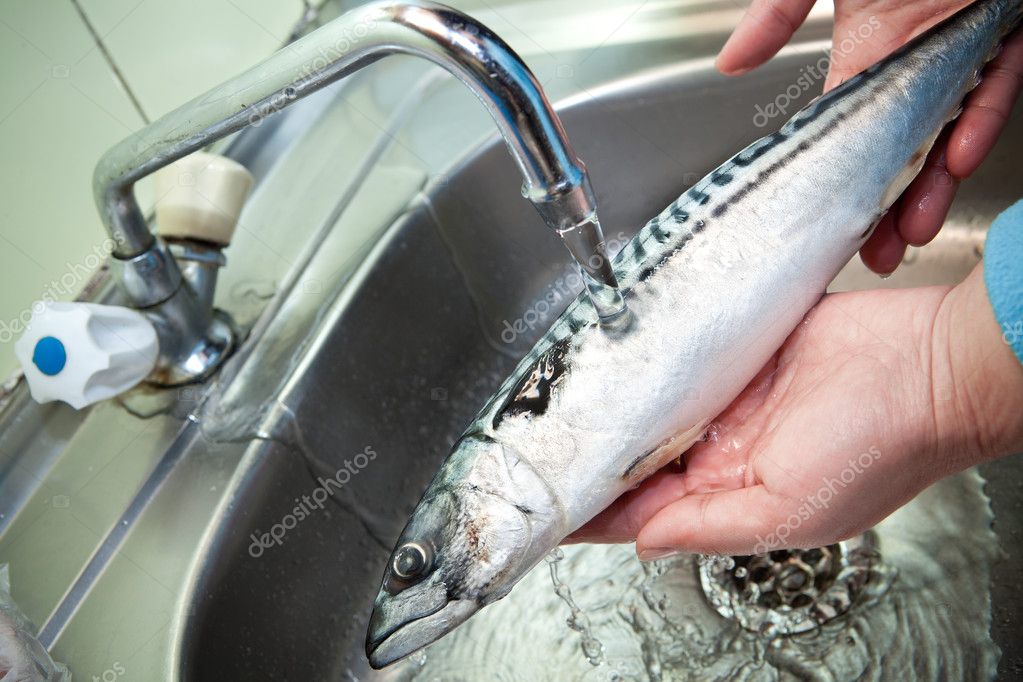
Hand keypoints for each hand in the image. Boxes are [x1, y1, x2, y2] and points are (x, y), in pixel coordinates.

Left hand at [568, 265, 1022, 555]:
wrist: (931, 366)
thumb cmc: (881, 446)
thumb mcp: (791, 510)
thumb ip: (709, 526)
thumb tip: (642, 545)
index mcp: (731, 493)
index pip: (640, 509)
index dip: (591, 510)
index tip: (541, 507)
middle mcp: (721, 448)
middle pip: (637, 456)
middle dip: (591, 455)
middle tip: (533, 446)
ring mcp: (726, 397)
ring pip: (651, 405)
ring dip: (614, 406)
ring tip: (556, 402)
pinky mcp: (735, 350)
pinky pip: (679, 356)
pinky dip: (648, 358)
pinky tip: (610, 354)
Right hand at [715, 0, 1022, 274]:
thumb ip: (778, 11)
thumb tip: (728, 63)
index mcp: (868, 45)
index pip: (848, 127)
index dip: (839, 179)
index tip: (830, 226)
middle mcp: (915, 56)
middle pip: (900, 146)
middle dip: (886, 206)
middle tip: (872, 255)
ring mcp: (963, 48)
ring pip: (949, 130)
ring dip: (930, 183)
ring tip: (908, 230)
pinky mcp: (1009, 34)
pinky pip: (996, 88)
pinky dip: (977, 122)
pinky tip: (954, 160)